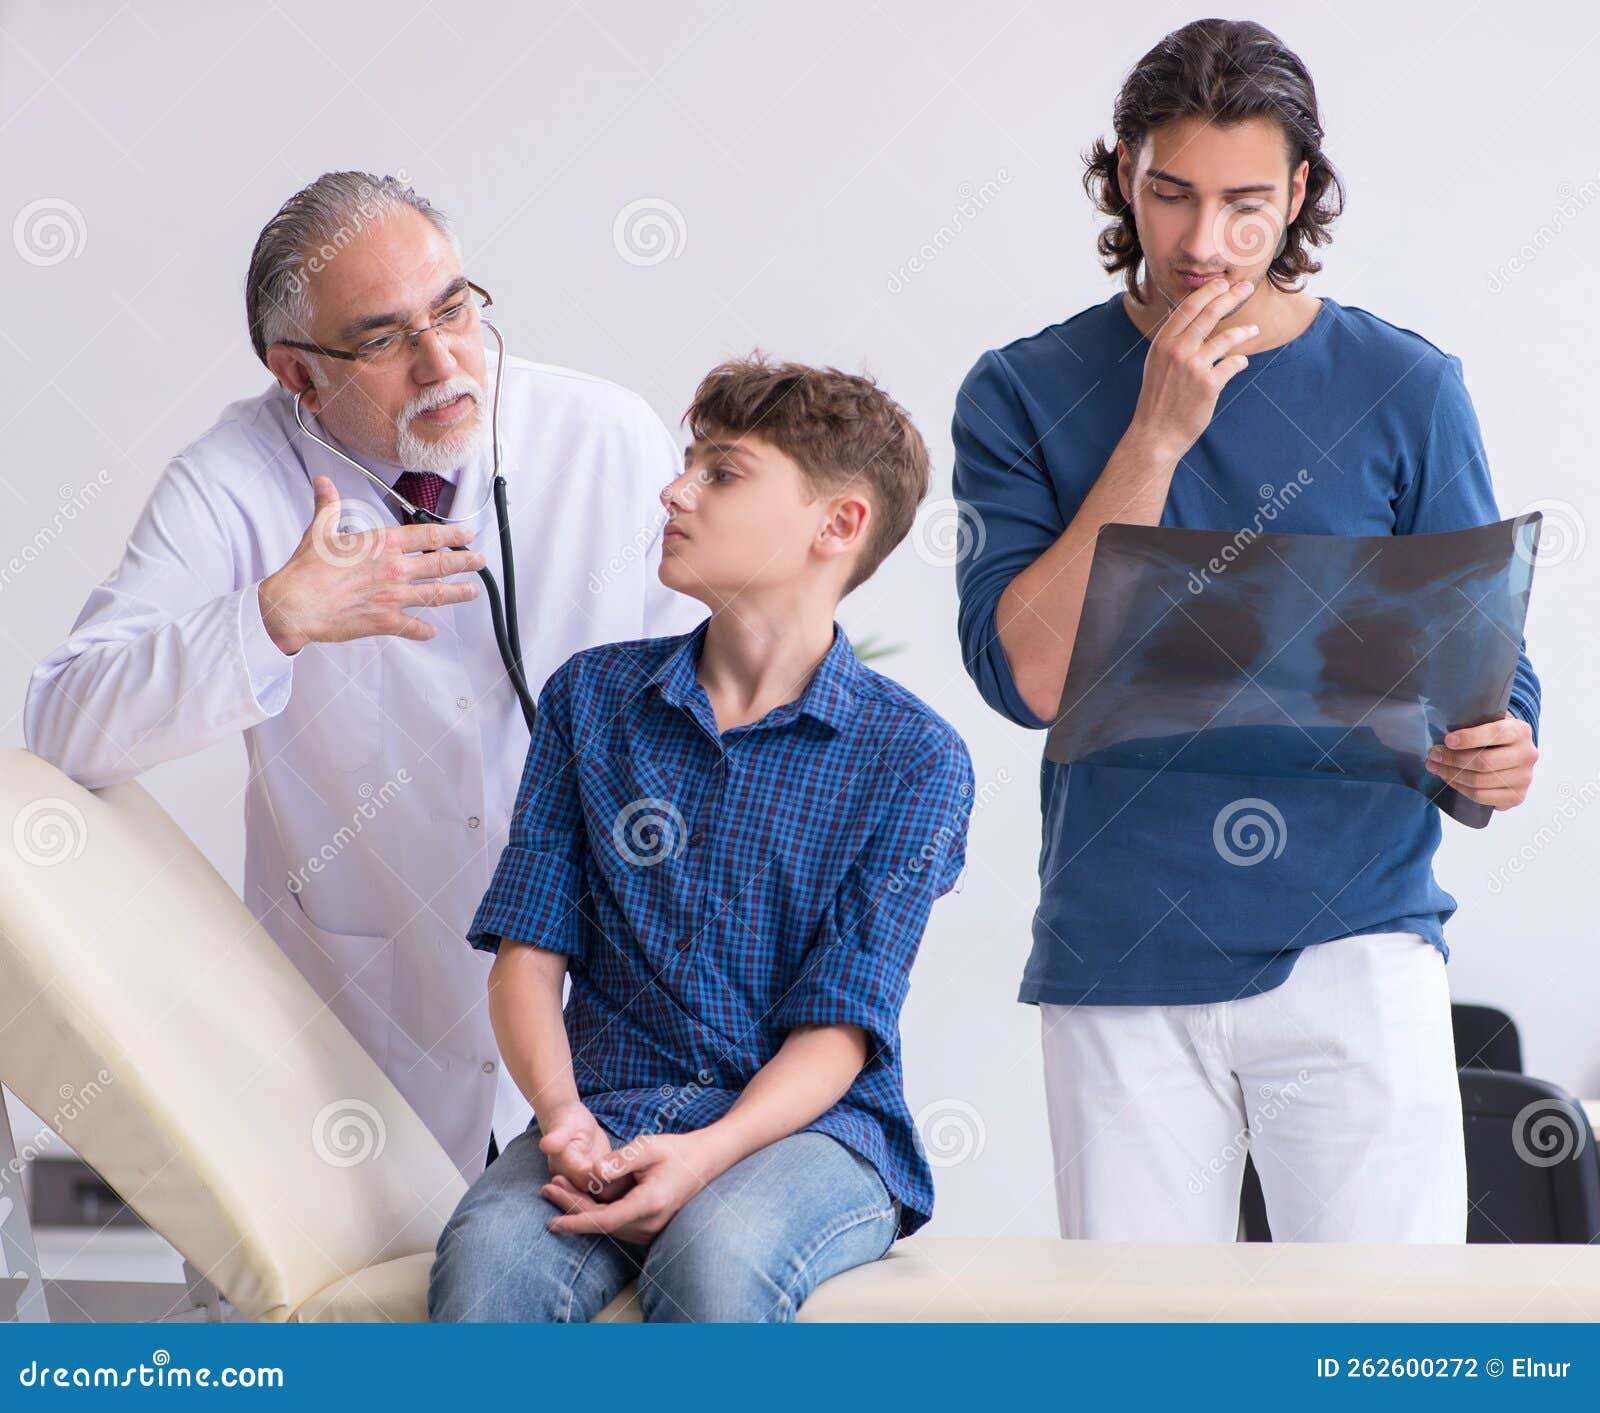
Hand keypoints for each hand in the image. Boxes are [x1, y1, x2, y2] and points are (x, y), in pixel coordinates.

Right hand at [258, 475, 486, 653]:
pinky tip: (431, 631)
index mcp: (384, 545)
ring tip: (473, 592)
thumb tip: (324, 483)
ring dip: (458, 593)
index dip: (453, 536)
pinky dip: (423, 630)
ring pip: (436, 595)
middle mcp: (395, 569)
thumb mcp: (320, 531)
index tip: (467, 535)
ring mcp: (394, 597)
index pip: (429, 536)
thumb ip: (329, 506)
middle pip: (441, 565)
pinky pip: (412, 627)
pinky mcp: (386, 621)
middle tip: (479, 562)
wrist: (296, 604)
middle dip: (465, 563)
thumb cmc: (308, 570)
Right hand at [537, 1101, 631, 1201]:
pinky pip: (610, 1187)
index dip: (604, 1174)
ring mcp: (584, 1181)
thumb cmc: (566, 1118)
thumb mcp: (564, 1123)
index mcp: (564, 1166)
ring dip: (621, 1187)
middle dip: (617, 1184)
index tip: (625, 1167)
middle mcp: (572, 1179)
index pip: (585, 1177)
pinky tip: (640, 1178)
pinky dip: (623, 1183)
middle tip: (638, 1175)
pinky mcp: (596, 1181)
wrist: (569, 1121)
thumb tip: (546, 1145)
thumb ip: (557, 1136)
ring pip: (604, 1192)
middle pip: (596, 1190)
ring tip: (641, 1178)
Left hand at [542, 1131, 719, 1241]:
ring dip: (582, 1209)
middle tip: (547, 1189)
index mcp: (650, 1203)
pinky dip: (596, 1211)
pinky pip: (616, 1223)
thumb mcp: (649, 1147)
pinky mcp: (648, 1226)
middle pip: (601, 1224)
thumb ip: (622, 1159)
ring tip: (557, 1188)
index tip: (551, 1222)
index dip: (576, 1222)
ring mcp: (651, 1229)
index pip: (605, 1220)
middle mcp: (650, 1223)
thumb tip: (594, 1171)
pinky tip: (580, 1195)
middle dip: (571, 1208)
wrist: (705, 1161)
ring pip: (607, 1225)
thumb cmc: (677, 1151)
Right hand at [1129, 278, 1257, 458]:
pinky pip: (1233, 364)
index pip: (1188, 307)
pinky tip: (1240, 364)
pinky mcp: (1209, 384)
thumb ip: (1172, 341)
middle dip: (1231, 297)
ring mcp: (1193, 367)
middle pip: (1209, 314)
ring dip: (1244, 332)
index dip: (1209, 292)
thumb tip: (1190, 317)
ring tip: (1254, 330)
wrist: (1156, 433)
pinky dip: (1239, 362)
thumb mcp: (1156, 363)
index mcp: (1163, 343)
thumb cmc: (1158, 399)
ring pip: (1227, 338)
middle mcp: (1177, 350)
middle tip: (1246, 288)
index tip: (1223, 283)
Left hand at [1424, 712, 1537, 809]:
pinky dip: (1460, 788)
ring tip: (1435, 767)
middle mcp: (1527, 755)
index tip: (1447, 740)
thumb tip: (1441, 731)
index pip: (1495, 734)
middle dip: (1452, 759)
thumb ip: (1473, 723)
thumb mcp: (1489, 721)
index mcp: (1520, 731)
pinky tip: (1449, 779)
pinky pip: (1481, 796)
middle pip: (1483, 762)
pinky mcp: (1516, 796)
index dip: (1469, 738)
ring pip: (1479, 781)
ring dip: (1451, 774)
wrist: (1514, 754)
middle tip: (1433, 755)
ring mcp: (1524, 778)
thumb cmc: (1494, 736)